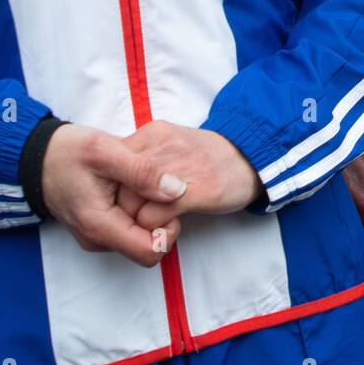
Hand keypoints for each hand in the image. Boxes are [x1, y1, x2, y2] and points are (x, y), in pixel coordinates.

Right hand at [41, 123, 186, 267]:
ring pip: (138, 238)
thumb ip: (142, 171)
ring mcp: (96, 236)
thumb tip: (178, 190)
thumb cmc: (67, 151)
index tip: (168, 198)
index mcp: (99, 225)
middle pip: (147, 247)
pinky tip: (133, 185)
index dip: (168, 229)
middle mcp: (98, 239)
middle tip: (158, 185)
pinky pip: (127, 229)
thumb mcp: (105, 150)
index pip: (150, 252)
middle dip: (161, 220)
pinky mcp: (98, 228)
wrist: (37, 156)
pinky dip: (136, 210)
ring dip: (149, 214)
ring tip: (143, 181)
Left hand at [116, 121, 263, 229]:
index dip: (115, 188)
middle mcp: (159, 147)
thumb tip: (117, 178)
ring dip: (138, 222)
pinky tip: (169, 227)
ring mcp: (176, 169)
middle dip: (123, 208)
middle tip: (138, 218)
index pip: (113, 164)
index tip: (125, 201)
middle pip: (117, 185)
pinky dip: (155, 229)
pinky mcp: (193, 192)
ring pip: (131, 203)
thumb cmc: (208, 156)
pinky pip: (153, 217)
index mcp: (152, 135)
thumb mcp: (172, 144)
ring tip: (155, 224)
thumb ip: (145, 157)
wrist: (251, 156)